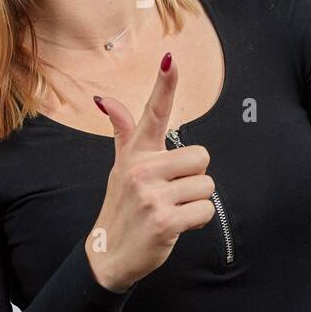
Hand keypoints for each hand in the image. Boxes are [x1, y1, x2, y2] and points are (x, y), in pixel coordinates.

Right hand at [86, 53, 216, 291]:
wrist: (108, 254)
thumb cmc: (122, 206)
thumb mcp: (119, 165)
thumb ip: (123, 131)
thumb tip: (104, 99)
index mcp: (135, 153)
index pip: (153, 112)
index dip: (164, 84)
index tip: (170, 58)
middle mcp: (141, 169)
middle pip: (201, 156)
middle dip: (194, 178)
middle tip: (172, 192)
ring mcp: (151, 194)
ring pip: (206, 185)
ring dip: (196, 201)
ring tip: (172, 209)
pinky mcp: (164, 220)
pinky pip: (206, 210)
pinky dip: (198, 221)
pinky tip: (177, 225)